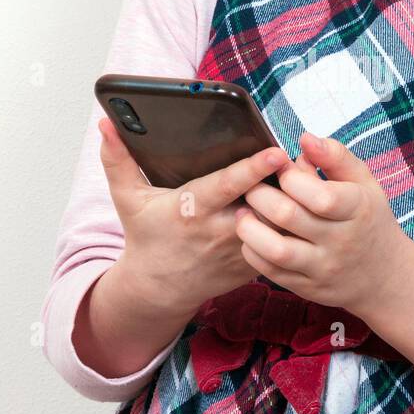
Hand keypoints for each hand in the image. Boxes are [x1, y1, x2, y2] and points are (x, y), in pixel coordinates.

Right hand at [97, 115, 291, 317]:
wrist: (159, 289)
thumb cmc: (146, 237)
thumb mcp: (128, 199)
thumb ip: (118, 160)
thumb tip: (105, 124)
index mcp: (191, 209)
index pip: (227, 186)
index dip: (252, 169)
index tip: (275, 151)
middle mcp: (218, 230)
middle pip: (261, 203)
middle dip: (285, 183)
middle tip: (304, 160)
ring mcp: (239, 250)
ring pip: (277, 224)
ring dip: (294, 203)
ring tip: (309, 177)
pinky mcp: (253, 264)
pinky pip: (281, 242)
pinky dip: (294, 224)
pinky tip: (306, 204)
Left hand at [234, 131, 413, 318]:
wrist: (384, 275)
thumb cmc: (368, 218)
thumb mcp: (364, 182)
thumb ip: (335, 157)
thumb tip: (305, 138)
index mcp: (357, 209)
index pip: (320, 195)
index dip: (290, 177)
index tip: (281, 169)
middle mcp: (341, 241)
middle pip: (289, 217)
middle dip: (260, 196)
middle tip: (252, 187)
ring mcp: (324, 268)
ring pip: (276, 250)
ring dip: (249, 228)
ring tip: (244, 212)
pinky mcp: (308, 288)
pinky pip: (272, 272)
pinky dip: (253, 252)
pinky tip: (251, 236)